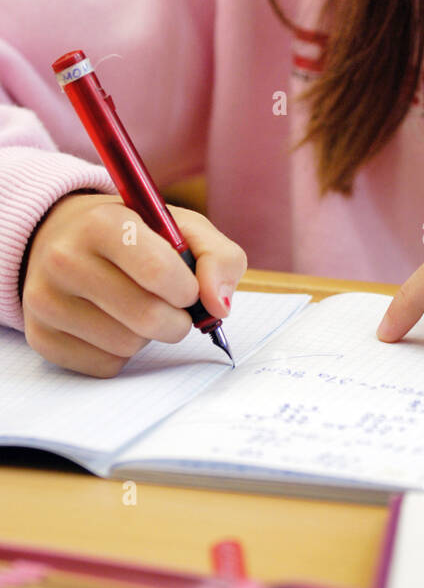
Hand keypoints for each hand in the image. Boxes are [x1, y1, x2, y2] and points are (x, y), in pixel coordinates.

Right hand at [21, 192, 246, 376]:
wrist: (64, 238)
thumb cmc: (135, 234)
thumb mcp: (182, 226)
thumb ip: (217, 257)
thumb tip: (219, 305)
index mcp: (101, 222)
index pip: (158, 270)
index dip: (187, 288)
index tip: (188, 287)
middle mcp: (64, 259)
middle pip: (147, 316)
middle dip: (176, 319)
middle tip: (174, 306)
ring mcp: (46, 301)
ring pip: (127, 345)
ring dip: (148, 335)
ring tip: (137, 306)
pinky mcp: (41, 337)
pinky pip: (105, 365)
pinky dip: (122, 352)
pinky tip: (113, 323)